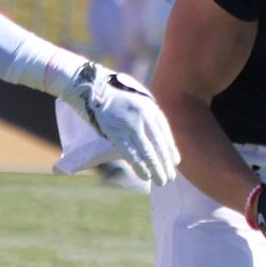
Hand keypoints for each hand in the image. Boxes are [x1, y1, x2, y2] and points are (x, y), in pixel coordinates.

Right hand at [58, 63, 178, 185]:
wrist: (90, 85)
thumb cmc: (113, 91)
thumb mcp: (136, 96)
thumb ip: (146, 113)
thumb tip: (155, 135)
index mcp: (150, 106)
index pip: (165, 132)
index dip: (170, 149)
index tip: (175, 162)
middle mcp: (143, 115)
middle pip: (159, 144)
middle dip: (165, 163)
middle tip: (170, 177)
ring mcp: (129, 124)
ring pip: (147, 152)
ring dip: (155, 169)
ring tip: (161, 181)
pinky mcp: (115, 132)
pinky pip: (130, 153)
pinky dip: (139, 166)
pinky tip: (145, 176)